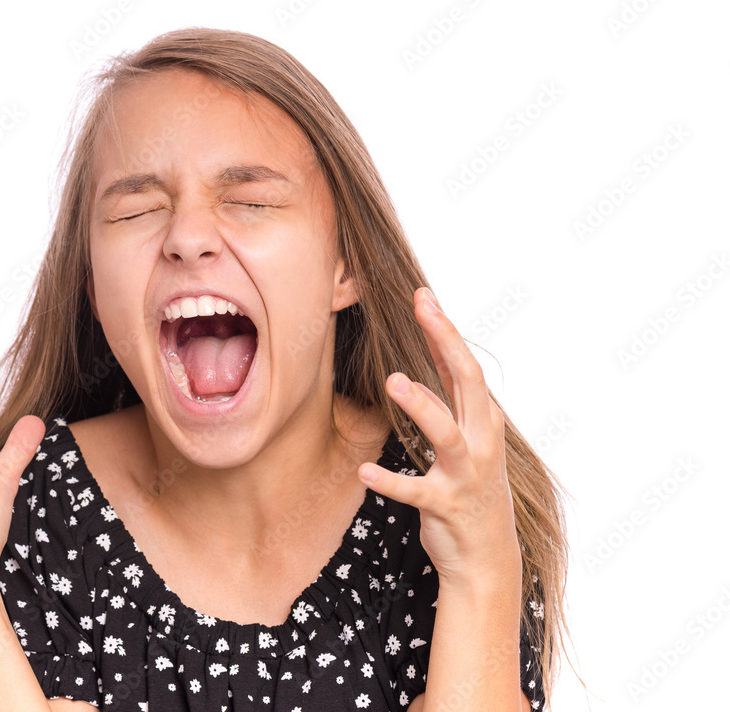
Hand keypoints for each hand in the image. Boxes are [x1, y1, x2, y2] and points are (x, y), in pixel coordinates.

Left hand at [358, 288, 520, 588]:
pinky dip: (390, 482)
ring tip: (394, 381)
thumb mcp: (466, 441)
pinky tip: (364, 472)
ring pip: (447, 434)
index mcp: (483, 421)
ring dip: (422, 406)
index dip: (445, 331)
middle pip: (467, 382)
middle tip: (422, 308)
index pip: (464, 367)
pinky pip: (416, 492)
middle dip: (446, 342)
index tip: (424, 296)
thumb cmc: (471, 489)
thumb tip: (422, 365)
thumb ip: (446, 404)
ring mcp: (467, 474)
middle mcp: (481, 441)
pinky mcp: (446, 506)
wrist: (487, 557)